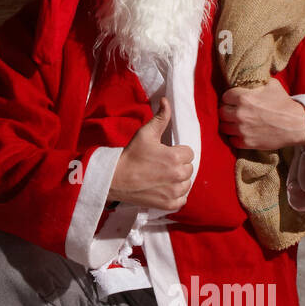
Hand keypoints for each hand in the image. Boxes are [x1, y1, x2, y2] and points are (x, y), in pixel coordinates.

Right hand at [109, 97, 194, 212]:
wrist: (115, 179)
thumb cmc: (131, 155)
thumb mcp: (145, 134)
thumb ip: (161, 118)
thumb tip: (167, 101)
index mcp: (175, 157)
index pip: (189, 153)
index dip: (177, 152)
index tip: (164, 154)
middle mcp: (178, 175)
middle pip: (189, 168)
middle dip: (178, 166)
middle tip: (161, 165)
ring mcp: (174, 192)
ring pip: (187, 184)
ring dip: (179, 181)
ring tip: (162, 177)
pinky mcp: (169, 204)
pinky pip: (182, 200)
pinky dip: (176, 196)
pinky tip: (164, 189)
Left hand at [220, 79, 304, 150]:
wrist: (297, 124)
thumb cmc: (285, 104)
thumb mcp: (272, 85)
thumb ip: (257, 82)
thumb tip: (251, 78)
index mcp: (244, 98)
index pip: (225, 96)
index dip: (230, 98)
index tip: (234, 100)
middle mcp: (240, 113)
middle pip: (221, 112)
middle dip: (226, 111)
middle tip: (233, 112)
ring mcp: (243, 129)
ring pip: (223, 127)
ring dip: (228, 124)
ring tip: (235, 123)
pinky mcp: (247, 142)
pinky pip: (232, 140)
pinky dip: (235, 137)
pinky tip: (241, 134)